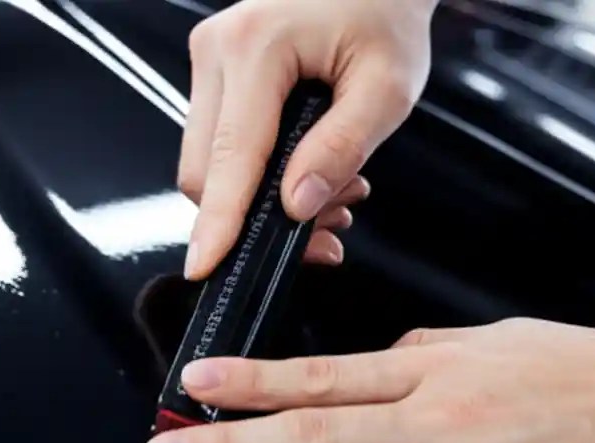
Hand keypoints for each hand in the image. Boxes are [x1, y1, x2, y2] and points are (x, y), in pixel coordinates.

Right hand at [178, 0, 437, 278]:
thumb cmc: (385, 16)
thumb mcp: (387, 87)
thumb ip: (342, 148)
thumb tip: (295, 205)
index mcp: (256, 46)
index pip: (232, 156)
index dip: (220, 221)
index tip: (206, 267)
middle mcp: (217, 50)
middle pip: (208, 170)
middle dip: (257, 218)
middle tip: (330, 229)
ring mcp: (209, 61)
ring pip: (211, 165)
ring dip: (262, 200)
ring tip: (334, 198)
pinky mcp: (214, 74)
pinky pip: (221, 146)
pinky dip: (259, 176)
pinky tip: (307, 175)